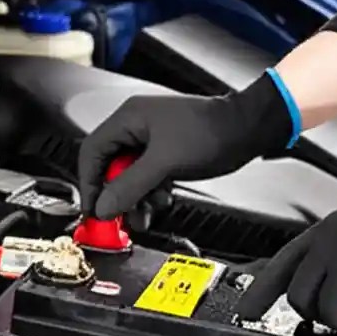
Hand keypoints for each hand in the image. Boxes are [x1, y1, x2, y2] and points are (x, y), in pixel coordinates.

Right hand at [78, 71, 295, 218]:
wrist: (247, 129)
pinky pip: (147, 176)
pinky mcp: (165, 151)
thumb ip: (130, 186)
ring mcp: (151, 139)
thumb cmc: (211, 132)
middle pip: (110, 166)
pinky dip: (151, 192)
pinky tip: (162, 200)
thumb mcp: (164, 163)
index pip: (92, 152)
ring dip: (135, 197)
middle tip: (119, 217)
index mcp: (128, 118)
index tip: (94, 208)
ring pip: (129, 175)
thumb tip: (104, 206)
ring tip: (145, 213)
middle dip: (116, 194)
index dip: (89, 183)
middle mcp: (136, 125)